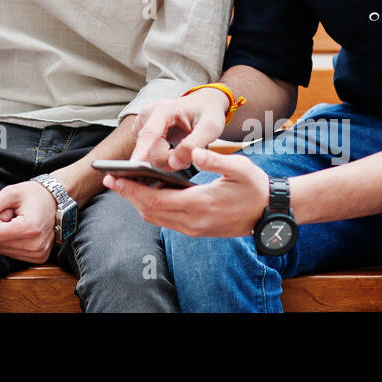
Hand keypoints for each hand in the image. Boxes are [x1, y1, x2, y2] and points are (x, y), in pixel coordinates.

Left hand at [0, 181, 57, 262]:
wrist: (56, 200)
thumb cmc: (32, 194)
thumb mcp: (10, 193)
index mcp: (29, 228)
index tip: (9, 212)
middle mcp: (35, 245)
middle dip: (2, 229)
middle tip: (16, 216)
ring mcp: (38, 254)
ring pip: (4, 251)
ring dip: (9, 237)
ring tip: (22, 223)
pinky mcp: (39, 258)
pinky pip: (14, 255)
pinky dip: (16, 243)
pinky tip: (26, 232)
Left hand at [106, 148, 269, 237]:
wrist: (271, 214)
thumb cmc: (255, 187)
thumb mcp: (240, 168)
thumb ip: (215, 159)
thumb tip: (191, 152)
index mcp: (198, 205)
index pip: (154, 199)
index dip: (130, 190)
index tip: (112, 178)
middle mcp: (192, 222)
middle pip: (149, 211)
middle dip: (128, 195)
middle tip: (110, 179)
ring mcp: (194, 229)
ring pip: (156, 218)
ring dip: (138, 202)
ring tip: (124, 184)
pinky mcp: (197, 230)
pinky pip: (166, 221)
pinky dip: (152, 207)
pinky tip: (148, 191)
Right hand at [130, 88, 230, 168]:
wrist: (203, 105)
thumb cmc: (207, 113)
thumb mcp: (210, 128)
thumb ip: (193, 145)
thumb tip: (173, 164)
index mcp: (163, 109)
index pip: (149, 134)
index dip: (141, 151)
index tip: (133, 167)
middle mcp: (148, 114)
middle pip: (150, 149)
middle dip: (168, 160)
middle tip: (188, 158)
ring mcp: (142, 123)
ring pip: (148, 154)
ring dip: (166, 160)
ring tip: (183, 152)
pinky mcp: (141, 132)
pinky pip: (148, 153)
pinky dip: (162, 157)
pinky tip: (174, 151)